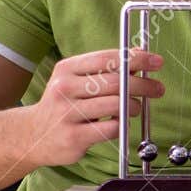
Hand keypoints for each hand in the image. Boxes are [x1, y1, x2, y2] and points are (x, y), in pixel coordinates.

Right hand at [24, 47, 161, 167]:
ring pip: (116, 105)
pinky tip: (119, 123)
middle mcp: (64, 89)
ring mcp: (67, 114)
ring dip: (134, 106)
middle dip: (143, 85)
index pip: (108, 58)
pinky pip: (111, 128)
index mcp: (67, 69)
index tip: (156, 61)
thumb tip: (140, 53)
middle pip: (116, 82)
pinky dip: (122, 125)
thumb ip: (107, 67)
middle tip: (158, 89)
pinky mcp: (73, 137)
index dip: (137, 59)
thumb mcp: (78, 80)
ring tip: (136, 107)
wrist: (32, 135)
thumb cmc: (64, 104)